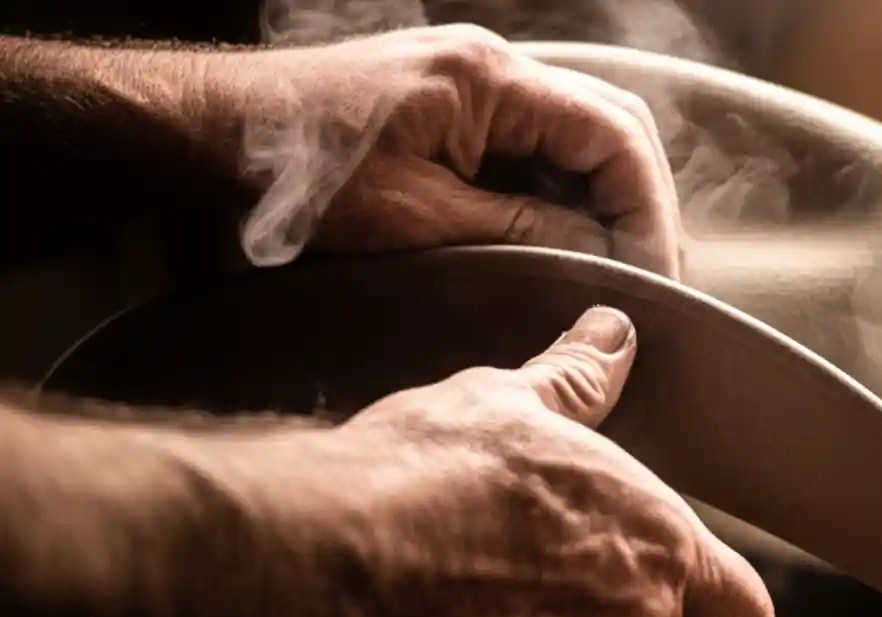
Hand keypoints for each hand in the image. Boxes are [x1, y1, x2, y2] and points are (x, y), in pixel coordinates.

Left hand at [218, 25, 683, 276]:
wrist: (219, 134)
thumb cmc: (301, 173)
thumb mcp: (417, 220)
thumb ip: (520, 232)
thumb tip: (599, 256)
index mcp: (491, 79)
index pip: (613, 134)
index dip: (647, 209)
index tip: (655, 274)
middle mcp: (496, 68)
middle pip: (610, 127)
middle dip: (640, 204)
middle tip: (654, 276)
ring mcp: (478, 85)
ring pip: (581, 136)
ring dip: (608, 199)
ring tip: (624, 267)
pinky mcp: (459, 109)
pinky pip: (538, 146)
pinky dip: (566, 194)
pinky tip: (574, 241)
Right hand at [225, 307, 770, 616]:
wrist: (338, 556)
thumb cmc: (428, 472)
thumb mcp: (509, 402)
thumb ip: (578, 379)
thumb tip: (612, 336)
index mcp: (659, 541)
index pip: (744, 608)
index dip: (722, 604)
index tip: (693, 595)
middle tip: (569, 589)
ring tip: (509, 616)